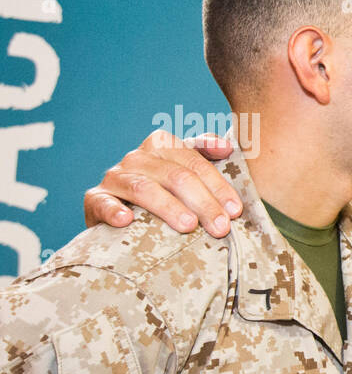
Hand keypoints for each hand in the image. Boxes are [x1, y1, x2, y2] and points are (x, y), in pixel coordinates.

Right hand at [83, 131, 241, 236]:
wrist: (121, 217)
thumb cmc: (165, 195)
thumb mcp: (186, 173)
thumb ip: (205, 156)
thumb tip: (227, 147)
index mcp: (162, 146)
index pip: (195, 162)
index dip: (218, 186)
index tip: (235, 210)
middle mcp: (138, 158)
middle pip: (175, 176)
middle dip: (203, 202)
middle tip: (220, 227)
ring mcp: (115, 177)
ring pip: (144, 188)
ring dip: (169, 207)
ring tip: (189, 226)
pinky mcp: (95, 199)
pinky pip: (103, 202)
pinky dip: (114, 210)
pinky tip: (127, 221)